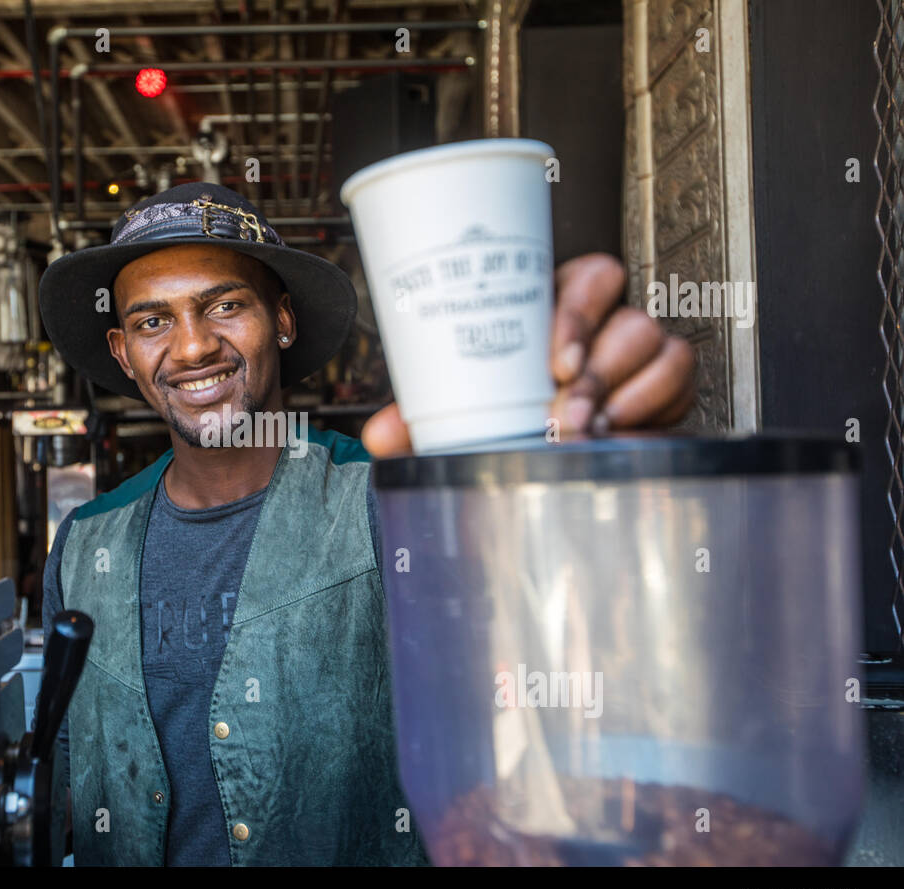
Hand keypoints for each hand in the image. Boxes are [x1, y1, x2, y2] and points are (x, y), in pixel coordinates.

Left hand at [362, 253, 695, 456]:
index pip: (593, 276)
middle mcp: (606, 320)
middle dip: (598, 372)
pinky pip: (683, 384)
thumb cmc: (500, 398)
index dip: (580, 312)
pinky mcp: (665, 387)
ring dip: (628, 393)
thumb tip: (380, 436)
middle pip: (630, 320)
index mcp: (557, 300)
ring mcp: (639, 352)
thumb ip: (422, 412)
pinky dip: (658, 408)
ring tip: (589, 427)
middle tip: (564, 415)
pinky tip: (622, 430)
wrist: (540, 435)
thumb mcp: (460, 398)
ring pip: (662, 349)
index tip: (555, 362)